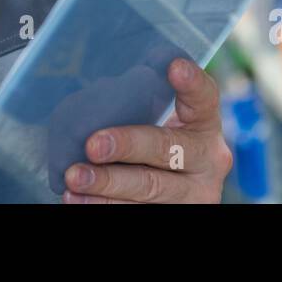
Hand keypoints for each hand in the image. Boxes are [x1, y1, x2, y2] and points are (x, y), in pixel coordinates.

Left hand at [61, 58, 232, 202]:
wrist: (174, 186)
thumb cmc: (156, 140)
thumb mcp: (160, 119)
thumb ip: (144, 101)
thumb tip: (100, 86)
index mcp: (205, 125)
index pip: (205, 98)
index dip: (191, 83)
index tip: (174, 66)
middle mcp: (207, 160)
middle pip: (168, 150)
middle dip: (128, 146)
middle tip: (92, 144)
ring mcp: (193, 194)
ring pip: (149, 189)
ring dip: (107, 184)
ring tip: (74, 176)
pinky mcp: (174, 214)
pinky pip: (135, 211)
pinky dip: (101, 205)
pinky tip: (75, 199)